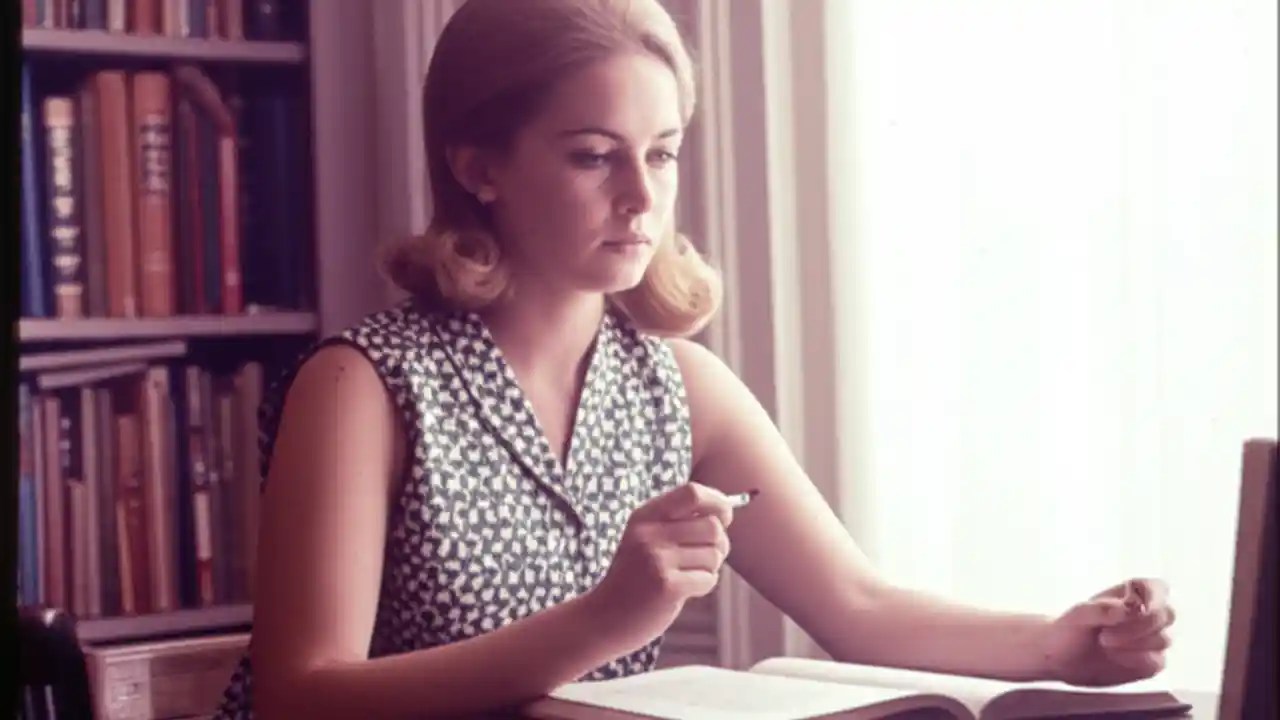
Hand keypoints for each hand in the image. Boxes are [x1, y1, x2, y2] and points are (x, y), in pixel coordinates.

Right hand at [582, 482, 734, 651]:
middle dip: (720, 544)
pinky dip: (703, 586)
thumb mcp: (645, 539)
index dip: (718, 502)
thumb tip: (726, 511)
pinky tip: (683, 591)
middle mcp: (649, 533)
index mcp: (645, 515)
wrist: (603, 618)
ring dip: (709, 568)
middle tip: (706, 558)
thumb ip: (678, 523)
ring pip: (714, 554)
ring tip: (686, 575)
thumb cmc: (634, 578)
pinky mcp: (667, 586)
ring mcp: (657, 559)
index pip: (692, 492)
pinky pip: (709, 578)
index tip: (724, 517)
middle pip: (712, 526)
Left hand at [1042, 578, 1176, 686]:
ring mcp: (1152, 639)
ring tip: (1104, 642)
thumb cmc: (1070, 628)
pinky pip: (1158, 662)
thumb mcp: (1079, 615)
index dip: (1152, 597)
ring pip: (1164, 639)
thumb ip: (1102, 608)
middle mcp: (1148, 614)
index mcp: (1134, 592)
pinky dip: (1136, 660)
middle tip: (1106, 634)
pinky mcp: (1151, 663)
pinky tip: (1114, 657)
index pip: (1158, 588)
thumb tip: (1130, 608)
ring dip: (1134, 643)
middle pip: (1168, 614)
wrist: (1062, 658)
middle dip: (1142, 624)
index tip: (1133, 606)